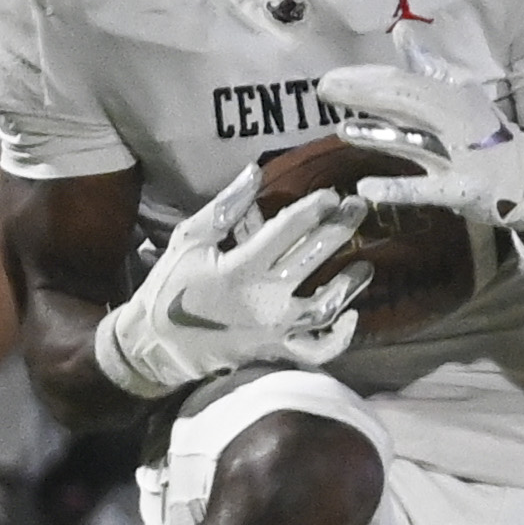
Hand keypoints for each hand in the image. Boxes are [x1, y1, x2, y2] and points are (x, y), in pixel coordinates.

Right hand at [92, 167, 367, 400]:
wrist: (157, 345)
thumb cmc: (172, 287)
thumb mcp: (189, 240)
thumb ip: (224, 207)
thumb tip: (254, 172)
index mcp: (241, 267)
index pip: (288, 230)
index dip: (314, 209)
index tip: (333, 194)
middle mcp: (265, 299)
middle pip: (313, 259)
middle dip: (340, 230)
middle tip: (359, 209)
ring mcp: (275, 329)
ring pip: (325, 307)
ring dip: (350, 284)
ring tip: (366, 263)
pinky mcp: (277, 352)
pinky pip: (318, 351)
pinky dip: (339, 338)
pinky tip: (352, 316)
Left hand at [317, 55, 523, 238]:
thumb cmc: (488, 137)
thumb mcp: (462, 96)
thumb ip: (428, 67)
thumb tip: (402, 32)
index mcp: (454, 94)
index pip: (404, 80)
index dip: (367, 78)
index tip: (335, 77)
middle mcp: (456, 119)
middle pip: (404, 101)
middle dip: (362, 94)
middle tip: (325, 90)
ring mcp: (458, 156)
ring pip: (411, 139)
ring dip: (374, 134)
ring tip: (342, 128)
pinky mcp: (458, 190)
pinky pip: (423, 189)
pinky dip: (395, 189)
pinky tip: (366, 188)